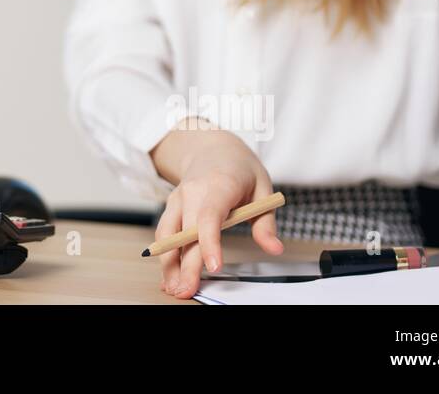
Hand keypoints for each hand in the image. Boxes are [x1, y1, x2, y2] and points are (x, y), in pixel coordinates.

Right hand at [150, 122, 283, 299]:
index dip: (209, 242)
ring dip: (168, 263)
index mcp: (219, 185)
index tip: (214, 266)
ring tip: (173, 288)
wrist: (211, 147)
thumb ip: (266, 222)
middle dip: (185, 264)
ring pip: (168, 235)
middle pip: (186, 233)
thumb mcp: (263, 187)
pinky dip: (164, 254)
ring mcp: (178, 198)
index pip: (210, 215)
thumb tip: (274, 248)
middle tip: (187, 291)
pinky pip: (164, 233)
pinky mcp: (171, 206)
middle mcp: (192, 192)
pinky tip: (167, 274)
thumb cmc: (239, 168)